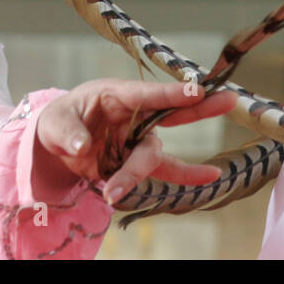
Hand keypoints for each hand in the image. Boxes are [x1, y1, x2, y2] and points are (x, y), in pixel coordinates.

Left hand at [34, 79, 236, 204]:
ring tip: (112, 193)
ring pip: (152, 154)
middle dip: (199, 107)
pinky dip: (186, 176)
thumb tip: (83, 147)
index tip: (197, 90)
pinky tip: (212, 176)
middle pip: (171, 112)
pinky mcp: (136, 161)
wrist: (57, 143)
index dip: (171, 92)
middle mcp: (134, 115)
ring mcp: (138, 138)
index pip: (146, 93)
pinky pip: (163, 171)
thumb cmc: (60, 121)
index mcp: (116, 94)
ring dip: (135, 173)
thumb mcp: (55, 122)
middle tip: (228, 100)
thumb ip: (69, 133)